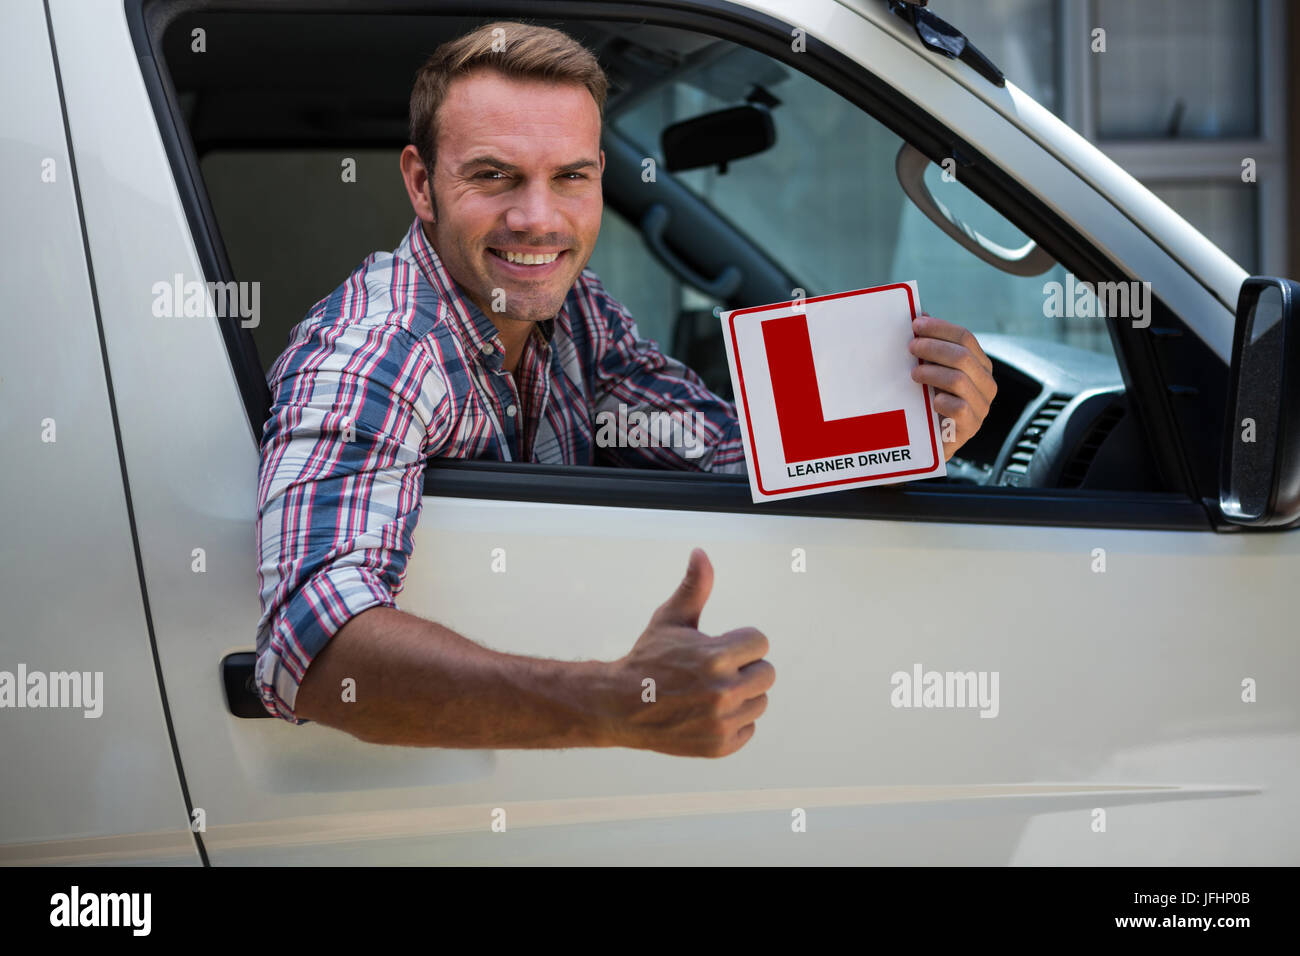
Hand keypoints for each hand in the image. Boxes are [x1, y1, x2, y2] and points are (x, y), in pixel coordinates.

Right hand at [609, 548, 774, 757]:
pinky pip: (749, 729)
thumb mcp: (670, 619)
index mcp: (716, 656)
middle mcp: (723, 692)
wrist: (620, 706)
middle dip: (744, 668)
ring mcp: (722, 722)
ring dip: (741, 695)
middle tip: (714, 670)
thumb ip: (694, 587)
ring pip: (760, 702)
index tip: (717, 647)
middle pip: (766, 673)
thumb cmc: (647, 659)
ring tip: (709, 692)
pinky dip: (733, 722)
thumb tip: (701, 554)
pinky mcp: (720, 746)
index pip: (760, 642)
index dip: (739, 642)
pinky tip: (708, 713)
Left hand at [907, 314, 996, 460]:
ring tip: (914, 374)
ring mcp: (981, 407)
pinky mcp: (971, 427)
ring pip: (960, 380)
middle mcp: (986, 384)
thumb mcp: (930, 370)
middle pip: (963, 356)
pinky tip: (930, 400)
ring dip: (932, 372)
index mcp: (979, 365)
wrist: (927, 442)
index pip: (966, 338)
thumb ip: (930, 347)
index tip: (916, 325)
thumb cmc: (928, 401)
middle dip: (933, 347)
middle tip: (911, 347)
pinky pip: (959, 408)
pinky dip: (942, 401)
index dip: (940, 328)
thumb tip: (920, 316)